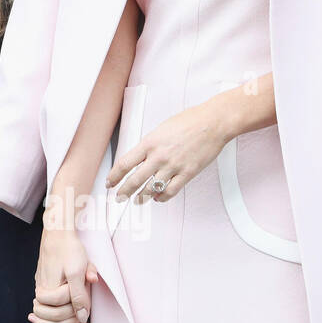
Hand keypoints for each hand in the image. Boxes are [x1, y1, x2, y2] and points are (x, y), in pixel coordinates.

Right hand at [29, 227, 96, 322]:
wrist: (58, 231)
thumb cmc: (69, 249)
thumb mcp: (77, 271)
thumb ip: (79, 296)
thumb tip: (81, 317)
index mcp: (47, 289)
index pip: (58, 314)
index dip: (72, 319)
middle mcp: (41, 291)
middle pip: (49, 320)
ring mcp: (41, 288)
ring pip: (47, 317)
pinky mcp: (45, 285)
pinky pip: (49, 308)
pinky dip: (58, 318)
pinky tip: (71, 318)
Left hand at [107, 100, 228, 203]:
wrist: (212, 123)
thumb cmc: (188, 122)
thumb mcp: (160, 130)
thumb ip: (149, 145)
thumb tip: (140, 158)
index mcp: (149, 143)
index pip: (124, 163)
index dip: (114, 176)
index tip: (110, 182)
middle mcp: (159, 156)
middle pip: (135, 180)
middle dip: (124, 191)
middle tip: (119, 197)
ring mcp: (173, 166)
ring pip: (151, 188)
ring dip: (142, 197)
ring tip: (138, 200)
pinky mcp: (187, 173)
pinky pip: (170, 191)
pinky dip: (161, 197)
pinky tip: (158, 197)